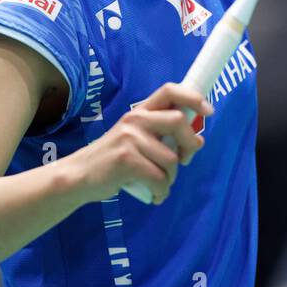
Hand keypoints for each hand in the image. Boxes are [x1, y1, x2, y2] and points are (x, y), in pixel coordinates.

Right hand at [72, 83, 213, 204]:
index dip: (193, 98)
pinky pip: (159, 178)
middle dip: (190, 144)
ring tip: (159, 184)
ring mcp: (130, 139)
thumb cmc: (112, 158)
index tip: (208, 111)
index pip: (170, 91)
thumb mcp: (134, 137)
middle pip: (178, 122)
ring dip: (171, 178)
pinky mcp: (126, 160)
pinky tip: (155, 195)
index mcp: (140, 111)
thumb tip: (197, 141)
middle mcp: (135, 119)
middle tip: (185, 159)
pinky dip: (161, 192)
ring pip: (171, 158)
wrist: (78, 176)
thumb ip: (161, 134)